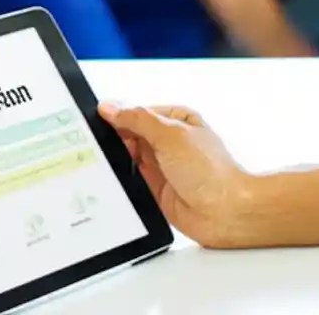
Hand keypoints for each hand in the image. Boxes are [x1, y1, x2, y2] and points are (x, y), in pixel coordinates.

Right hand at [99, 103, 255, 247]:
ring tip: (99, 164)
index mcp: (176, 120)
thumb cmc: (212, 171)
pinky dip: (120, 181)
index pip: (136, 112)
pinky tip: (109, 182)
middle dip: (112, 141)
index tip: (91, 123)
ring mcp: (162, 166)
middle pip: (129, 136)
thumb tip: (111, 107)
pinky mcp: (156, 189)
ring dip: (116, 162)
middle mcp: (169, 142)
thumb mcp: (171, 135)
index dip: (114, 117)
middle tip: (92, 146)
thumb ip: (139, 120)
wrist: (227, 212)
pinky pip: (130, 181)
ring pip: (127, 159)